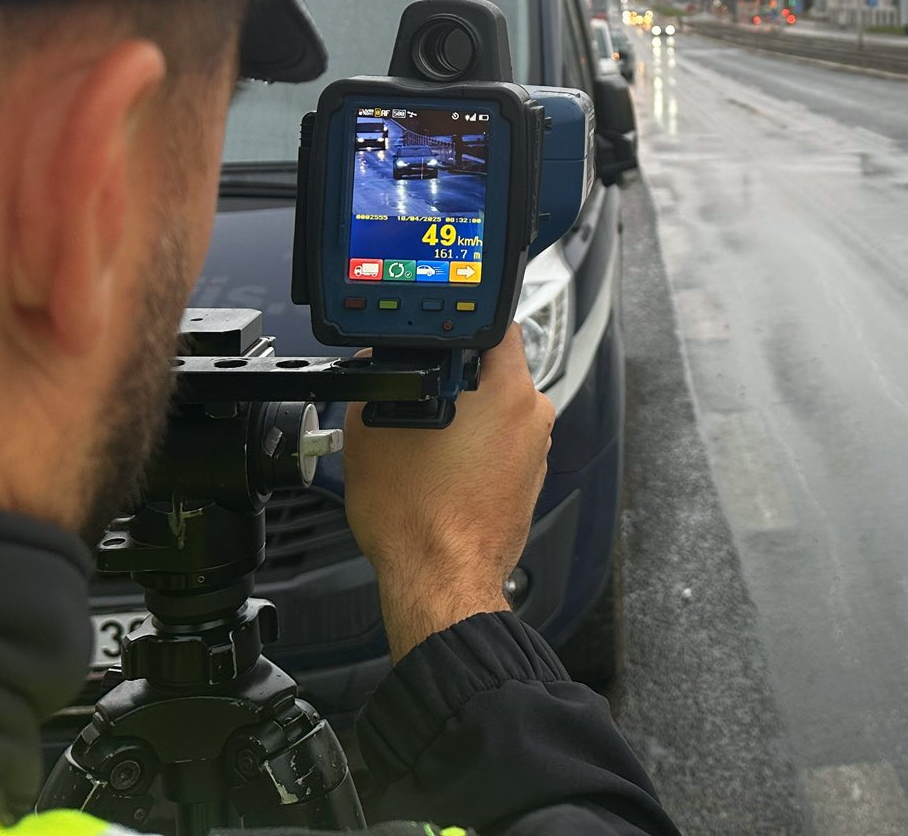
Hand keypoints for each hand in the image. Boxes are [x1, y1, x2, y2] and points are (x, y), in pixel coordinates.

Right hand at [343, 329, 553, 659]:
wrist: (440, 582)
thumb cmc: (417, 517)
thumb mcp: (372, 432)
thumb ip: (380, 381)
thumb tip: (377, 365)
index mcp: (508, 391)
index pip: (496, 327)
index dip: (458, 326)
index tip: (435, 338)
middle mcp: (532, 415)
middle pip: (494, 371)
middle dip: (456, 378)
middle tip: (417, 396)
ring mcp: (535, 450)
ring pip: (496, 411)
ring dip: (465, 416)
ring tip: (424, 443)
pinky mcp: (528, 480)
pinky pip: (500, 445)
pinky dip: (476, 449)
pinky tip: (441, 471)